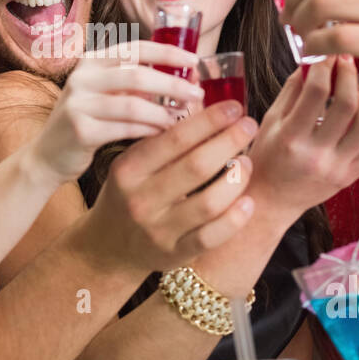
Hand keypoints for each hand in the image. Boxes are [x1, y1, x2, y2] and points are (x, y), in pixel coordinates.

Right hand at [30, 40, 202, 181]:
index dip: (167, 52)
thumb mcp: (104, 95)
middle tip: (197, 94)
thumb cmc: (86, 123)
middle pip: (137, 74)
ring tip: (184, 118)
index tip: (195, 59)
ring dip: (163, 111)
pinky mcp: (80, 130)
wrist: (47, 156)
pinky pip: (124, 128)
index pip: (135, 48)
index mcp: (91, 62)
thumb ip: (133, 84)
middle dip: (172, 83)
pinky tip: (165, 134)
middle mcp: (82, 77)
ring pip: (132, 103)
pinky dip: (149, 130)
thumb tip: (182, 79)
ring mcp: (78, 103)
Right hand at [88, 100, 257, 272]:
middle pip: (197, 166)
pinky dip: (235, 218)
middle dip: (230, 141)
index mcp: (129, 169)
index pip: (175, 138)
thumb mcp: (134, 163)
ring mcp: (158, 230)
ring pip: (209, 202)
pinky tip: (248, 202)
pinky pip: (212, 237)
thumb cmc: (129, 194)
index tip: (234, 107)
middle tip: (249, 126)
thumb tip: (206, 105)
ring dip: (237, 179)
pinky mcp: (174, 254)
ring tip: (247, 162)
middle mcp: (141, 199)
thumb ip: (164, 140)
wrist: (109, 246)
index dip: (210, 120)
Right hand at [246, 54, 358, 220]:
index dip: (323, 67)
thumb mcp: (270, 122)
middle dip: (348, 76)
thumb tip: (311, 62)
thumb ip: (291, 91)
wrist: (270, 201)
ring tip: (354, 92)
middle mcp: (315, 155)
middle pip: (347, 105)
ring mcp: (336, 169)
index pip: (315, 92)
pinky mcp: (349, 179)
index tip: (325, 56)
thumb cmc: (267, 159)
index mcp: (290, 138)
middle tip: (345, 62)